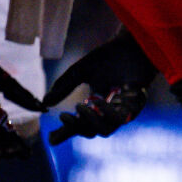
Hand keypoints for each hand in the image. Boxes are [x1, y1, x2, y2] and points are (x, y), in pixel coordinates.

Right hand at [43, 29, 158, 143]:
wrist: (130, 43)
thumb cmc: (108, 57)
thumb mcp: (80, 71)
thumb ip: (64, 86)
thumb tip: (45, 102)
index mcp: (96, 106)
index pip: (80, 124)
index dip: (66, 132)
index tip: (51, 139)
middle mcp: (109, 111)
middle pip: (92, 131)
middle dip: (76, 127)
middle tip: (64, 116)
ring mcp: (123, 109)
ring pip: (106, 129)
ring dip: (91, 121)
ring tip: (80, 106)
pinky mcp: (136, 104)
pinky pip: (121, 117)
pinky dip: (107, 112)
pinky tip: (97, 99)